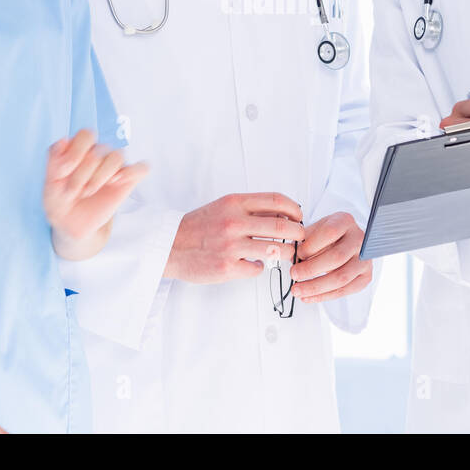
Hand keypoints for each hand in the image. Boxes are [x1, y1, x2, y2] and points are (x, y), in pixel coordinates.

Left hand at [44, 129, 149, 259]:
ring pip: (117, 156)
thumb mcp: (49, 185)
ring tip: (89, 191)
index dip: (75, 152)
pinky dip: (131, 172)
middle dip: (82, 174)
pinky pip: (141, 168)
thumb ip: (54, 162)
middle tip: (72, 192)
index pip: (86, 135)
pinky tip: (116, 182)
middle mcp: (99, 153)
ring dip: (100, 176)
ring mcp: (114, 167)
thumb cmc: (60, 201)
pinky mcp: (128, 180)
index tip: (62, 174)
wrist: (73, 225)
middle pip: (99, 150)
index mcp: (79, 148)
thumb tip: (63, 140)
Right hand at [164, 193, 305, 283]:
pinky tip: (253, 264)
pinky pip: (257, 268)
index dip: (294, 209)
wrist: (169, 245)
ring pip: (275, 250)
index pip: (276, 201)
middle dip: (298, 234)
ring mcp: (231, 246)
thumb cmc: (199, 226)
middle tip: (300, 238)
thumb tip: (283, 214)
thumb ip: (250, 209)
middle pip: (282, 227)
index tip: (299, 217)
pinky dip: (259, 267)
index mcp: (234, 203)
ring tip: (284, 253)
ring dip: (286, 253)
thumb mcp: (223, 207)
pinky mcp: (227, 267)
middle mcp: (233, 222)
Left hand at [290, 211, 371, 303]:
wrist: (345, 241)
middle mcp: (359, 239)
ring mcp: (365, 259)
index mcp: (345, 221)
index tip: (297, 255)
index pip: (329, 232)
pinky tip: (308, 297)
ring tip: (297, 290)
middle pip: (336, 257)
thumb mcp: (315, 229)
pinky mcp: (365, 276)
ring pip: (341, 278)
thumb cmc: (327, 235)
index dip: (311, 245)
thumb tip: (289, 255)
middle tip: (294, 274)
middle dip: (311, 269)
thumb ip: (303, 240)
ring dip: (316, 287)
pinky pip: (345, 291)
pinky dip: (324, 296)